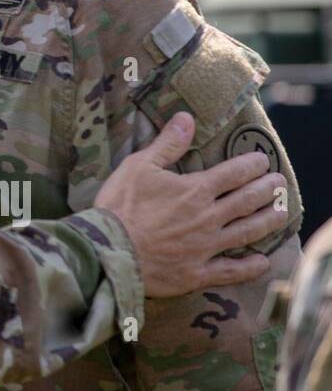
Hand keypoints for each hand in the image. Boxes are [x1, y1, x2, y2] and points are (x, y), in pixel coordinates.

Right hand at [94, 112, 287, 297]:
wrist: (108, 250)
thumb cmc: (119, 205)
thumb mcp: (138, 166)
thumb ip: (167, 144)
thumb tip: (187, 117)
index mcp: (194, 190)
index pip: (234, 173)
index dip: (252, 164)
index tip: (263, 159)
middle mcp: (207, 218)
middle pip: (247, 200)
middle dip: (266, 189)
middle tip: (279, 183)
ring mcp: (205, 247)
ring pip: (247, 232)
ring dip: (267, 221)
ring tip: (281, 212)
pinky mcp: (197, 272)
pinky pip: (231, 271)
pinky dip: (249, 267)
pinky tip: (262, 262)